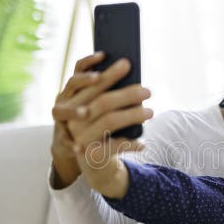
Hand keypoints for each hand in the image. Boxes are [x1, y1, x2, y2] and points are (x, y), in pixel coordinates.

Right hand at [52, 53, 152, 197]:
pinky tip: (143, 144)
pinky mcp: (90, 153)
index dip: (106, 72)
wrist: (91, 161)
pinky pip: (114, 146)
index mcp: (72, 101)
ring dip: (133, 115)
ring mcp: (80, 136)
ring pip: (110, 120)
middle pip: (103, 101)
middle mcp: (73, 117)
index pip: (90, 82)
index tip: (126, 63)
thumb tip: (132, 75)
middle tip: (148, 90)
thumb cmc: (101, 126)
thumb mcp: (101, 110)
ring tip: (150, 112)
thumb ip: (109, 93)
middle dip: (127, 94)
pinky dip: (131, 144)